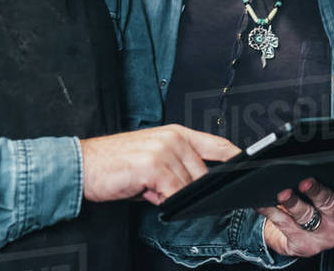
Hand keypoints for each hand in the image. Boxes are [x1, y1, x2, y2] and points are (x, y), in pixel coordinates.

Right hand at [78, 125, 238, 204]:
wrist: (83, 165)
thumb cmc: (115, 164)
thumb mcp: (152, 159)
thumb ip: (177, 167)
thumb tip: (195, 186)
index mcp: (176, 133)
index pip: (218, 144)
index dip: (236, 158)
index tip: (250, 171)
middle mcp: (174, 138)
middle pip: (204, 174)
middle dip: (193, 192)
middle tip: (165, 194)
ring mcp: (165, 150)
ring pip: (189, 187)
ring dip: (170, 196)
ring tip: (148, 189)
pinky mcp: (154, 166)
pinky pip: (173, 194)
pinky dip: (162, 200)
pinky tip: (145, 192)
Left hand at [258, 163, 333, 256]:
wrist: (294, 238)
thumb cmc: (310, 206)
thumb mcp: (323, 189)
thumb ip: (323, 171)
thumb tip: (307, 145)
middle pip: (330, 202)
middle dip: (316, 191)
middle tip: (305, 182)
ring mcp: (323, 235)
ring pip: (307, 215)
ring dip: (293, 203)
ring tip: (283, 194)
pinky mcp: (305, 245)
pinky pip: (285, 225)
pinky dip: (272, 212)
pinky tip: (264, 203)